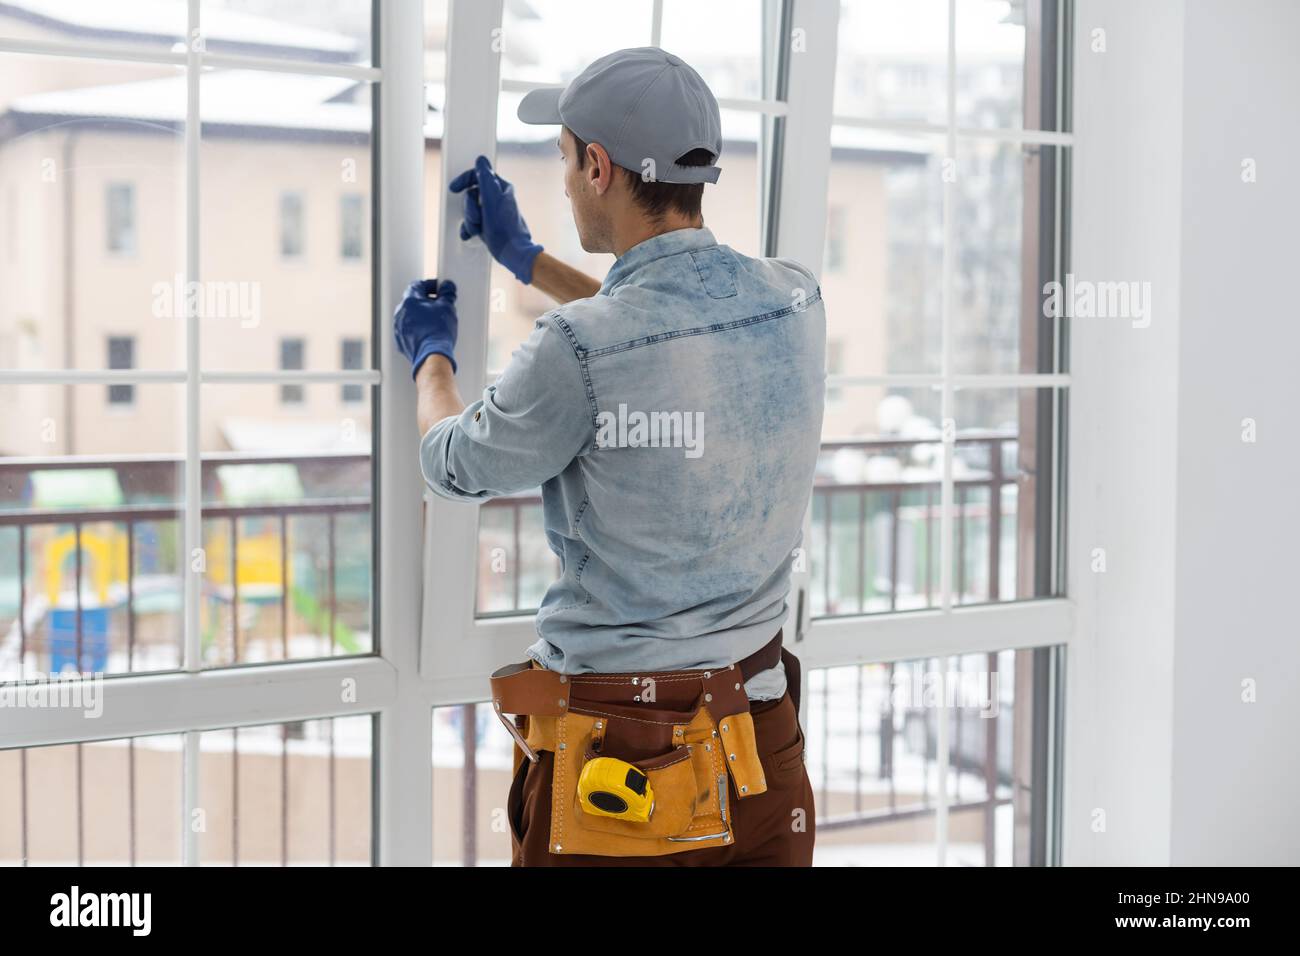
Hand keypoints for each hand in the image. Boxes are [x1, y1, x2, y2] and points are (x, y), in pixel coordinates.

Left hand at [393, 278, 457, 378]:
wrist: (431, 355)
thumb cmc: (438, 332)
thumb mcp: (447, 308)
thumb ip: (447, 294)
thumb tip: (448, 287)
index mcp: (410, 300)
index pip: (418, 285)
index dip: (430, 286)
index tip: (439, 289)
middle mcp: (401, 312)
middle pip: (413, 300)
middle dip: (426, 301)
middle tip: (439, 305)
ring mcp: (399, 327)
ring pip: (410, 316)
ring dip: (421, 315)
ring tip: (436, 321)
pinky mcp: (401, 341)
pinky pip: (408, 330)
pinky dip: (417, 329)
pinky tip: (429, 333)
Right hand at [448, 155, 543, 283]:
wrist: (511, 252)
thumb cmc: (504, 227)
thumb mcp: (492, 198)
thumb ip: (485, 178)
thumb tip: (481, 161)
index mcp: (501, 187)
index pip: (478, 175)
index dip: (465, 180)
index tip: (455, 187)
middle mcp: (497, 198)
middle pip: (472, 194)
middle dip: (470, 208)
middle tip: (477, 217)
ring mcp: (492, 212)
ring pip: (470, 209)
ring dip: (470, 219)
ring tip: (478, 227)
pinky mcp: (488, 224)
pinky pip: (472, 222)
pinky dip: (470, 228)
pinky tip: (472, 233)